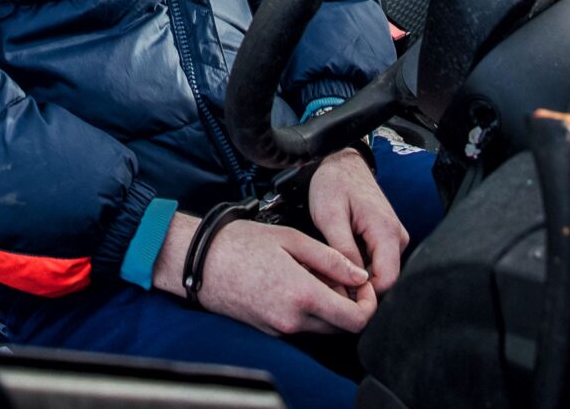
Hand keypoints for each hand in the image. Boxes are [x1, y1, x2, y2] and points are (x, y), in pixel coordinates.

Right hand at [155, 215, 373, 336]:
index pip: (355, 319)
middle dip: (349, 302)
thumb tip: (360, 275)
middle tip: (339, 273)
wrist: (200, 262)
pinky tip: (296, 281)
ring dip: (329, 305)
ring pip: (322, 326)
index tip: (363, 283)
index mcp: (302, 296)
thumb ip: (331, 258)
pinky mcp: (270, 329)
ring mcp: (280, 328)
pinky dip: (309, 308)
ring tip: (314, 273)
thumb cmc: (242, 243)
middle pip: (341, 326)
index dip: (368, 303)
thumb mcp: (291, 239)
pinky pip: (302, 325)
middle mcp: (293, 320)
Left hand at [307, 149, 409, 295]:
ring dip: (358, 276)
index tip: (339, 292)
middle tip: (330, 279)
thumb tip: (353, 282)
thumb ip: (343, 251)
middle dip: (359, 286)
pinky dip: (360, 265)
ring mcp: (395, 237)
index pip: (388, 280)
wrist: (341, 162)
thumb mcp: (329, 217)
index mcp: (386, 231)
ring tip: (332, 265)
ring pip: (380, 272)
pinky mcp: (388, 237)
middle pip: (385, 280)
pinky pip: (378, 262)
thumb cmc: (333, 184)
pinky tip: (341, 258)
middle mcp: (398, 236)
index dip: (364, 293)